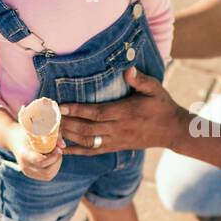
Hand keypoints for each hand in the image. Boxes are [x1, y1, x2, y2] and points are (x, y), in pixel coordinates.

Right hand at [8, 124, 65, 180]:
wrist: (13, 138)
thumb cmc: (26, 131)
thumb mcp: (37, 130)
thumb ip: (51, 136)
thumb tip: (63, 145)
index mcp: (24, 154)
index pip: (41, 162)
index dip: (53, 156)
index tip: (57, 148)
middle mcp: (24, 166)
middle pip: (46, 171)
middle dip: (56, 162)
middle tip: (59, 151)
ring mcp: (27, 171)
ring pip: (48, 176)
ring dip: (56, 166)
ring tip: (56, 155)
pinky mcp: (31, 174)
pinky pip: (46, 176)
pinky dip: (53, 168)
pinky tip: (53, 159)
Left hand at [60, 67, 185, 154]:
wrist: (173, 131)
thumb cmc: (162, 106)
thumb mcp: (155, 88)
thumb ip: (140, 80)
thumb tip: (128, 69)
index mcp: (126, 112)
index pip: (98, 112)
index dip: (78, 110)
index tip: (61, 106)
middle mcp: (119, 128)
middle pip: (88, 128)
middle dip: (66, 123)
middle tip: (48, 118)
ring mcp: (116, 140)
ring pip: (88, 141)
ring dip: (68, 136)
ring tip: (50, 130)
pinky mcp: (116, 147)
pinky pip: (94, 151)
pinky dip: (77, 151)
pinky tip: (62, 149)